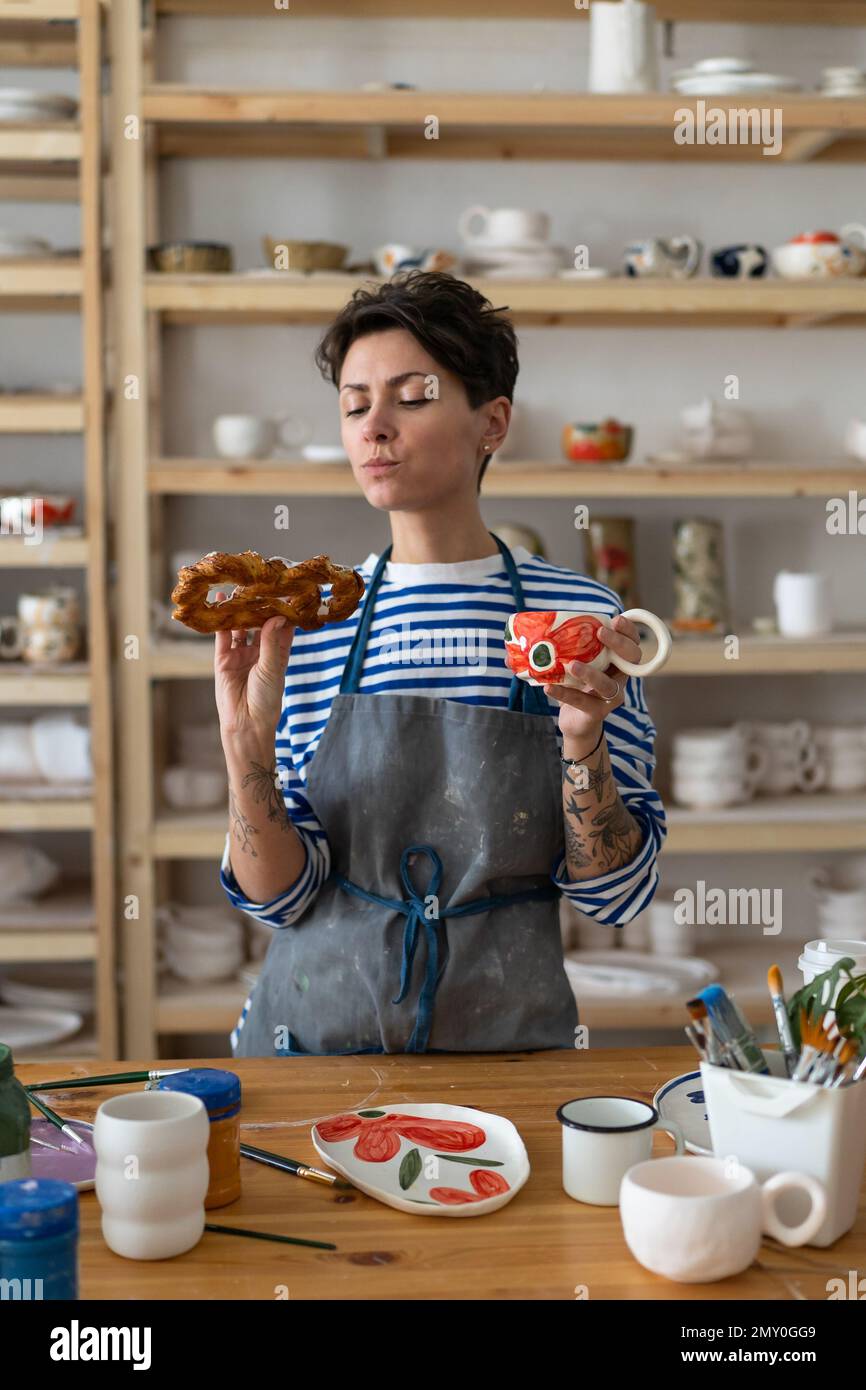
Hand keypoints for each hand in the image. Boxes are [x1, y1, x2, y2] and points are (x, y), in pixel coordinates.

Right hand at [213, 590, 295, 739]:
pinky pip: (222, 636)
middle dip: (260, 605)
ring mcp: (241, 654)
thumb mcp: (272, 669)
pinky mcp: (224, 659)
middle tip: (260, 582)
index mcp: (278, 654)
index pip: (282, 627)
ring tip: (239, 588)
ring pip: (240, 626)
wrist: (245, 723)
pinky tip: (221, 602)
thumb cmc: (266, 700)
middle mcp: (260, 652)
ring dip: (240, 609)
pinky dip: (221, 620)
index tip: (286, 589)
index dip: (284, 609)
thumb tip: (276, 617)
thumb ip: (271, 643)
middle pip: (260, 623)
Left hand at [542, 614, 640, 753]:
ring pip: (608, 685)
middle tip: (600, 633)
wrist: (574, 720)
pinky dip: (565, 694)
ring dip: (591, 674)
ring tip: (571, 665)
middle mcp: (619, 677)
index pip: (632, 641)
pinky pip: (583, 702)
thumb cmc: (574, 684)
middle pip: (632, 658)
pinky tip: (549, 688)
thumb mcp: (571, 663)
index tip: (616, 619)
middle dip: (619, 643)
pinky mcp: (597, 712)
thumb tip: (521, 643)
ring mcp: (611, 696)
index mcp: (616, 660)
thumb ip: (558, 649)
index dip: (628, 630)